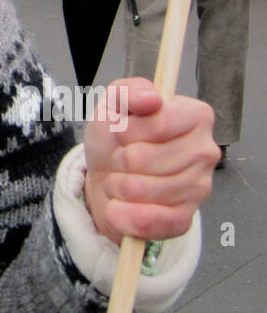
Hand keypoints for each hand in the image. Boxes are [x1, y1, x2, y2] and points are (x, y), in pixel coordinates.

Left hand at [84, 80, 218, 245]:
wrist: (108, 174)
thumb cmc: (119, 137)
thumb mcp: (116, 102)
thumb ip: (130, 91)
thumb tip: (152, 98)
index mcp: (196, 116)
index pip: (158, 124)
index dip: (126, 129)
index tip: (121, 130)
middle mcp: (205, 151)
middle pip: (144, 158)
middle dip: (119, 159)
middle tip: (120, 158)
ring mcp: (199, 188)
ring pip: (142, 190)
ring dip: (117, 185)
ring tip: (120, 178)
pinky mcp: (185, 218)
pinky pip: (152, 221)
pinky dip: (125, 215)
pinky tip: (120, 206)